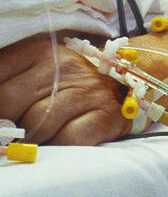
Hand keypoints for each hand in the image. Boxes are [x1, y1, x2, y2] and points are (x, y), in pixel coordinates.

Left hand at [0, 35, 127, 145]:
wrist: (126, 82)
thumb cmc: (68, 81)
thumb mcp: (35, 69)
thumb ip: (8, 84)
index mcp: (38, 50)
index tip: (0, 117)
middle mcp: (63, 66)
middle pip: (10, 104)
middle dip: (7, 123)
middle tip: (13, 130)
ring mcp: (87, 91)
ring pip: (37, 125)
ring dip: (33, 138)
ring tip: (39, 135)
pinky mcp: (105, 116)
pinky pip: (68, 140)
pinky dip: (59, 145)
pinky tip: (61, 138)